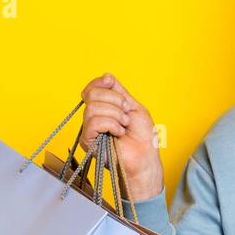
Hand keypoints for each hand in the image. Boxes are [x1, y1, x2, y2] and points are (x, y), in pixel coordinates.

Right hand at [78, 72, 163, 201]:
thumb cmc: (143, 137)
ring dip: (115, 114)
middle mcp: (93, 117)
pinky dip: (110, 124)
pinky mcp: (88, 141)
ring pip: (93, 108)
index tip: (110, 82)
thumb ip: (119, 92)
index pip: (92, 88)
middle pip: (92, 94)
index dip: (100, 82)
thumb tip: (106, 76)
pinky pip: (93, 122)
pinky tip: (119, 132)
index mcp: (103, 109)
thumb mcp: (134, 107)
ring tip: (124, 125)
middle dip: (114, 100)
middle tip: (127, 114)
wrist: (145, 158)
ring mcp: (89, 129)